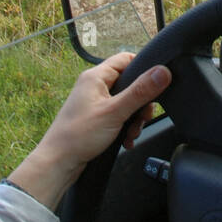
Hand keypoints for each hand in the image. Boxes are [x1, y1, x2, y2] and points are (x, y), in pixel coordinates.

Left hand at [44, 51, 170, 165]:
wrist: (59, 162)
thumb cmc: (78, 136)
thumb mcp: (115, 112)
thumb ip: (140, 91)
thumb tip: (162, 72)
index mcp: (96, 77)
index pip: (126, 59)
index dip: (144, 68)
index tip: (158, 83)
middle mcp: (94, 86)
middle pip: (129, 83)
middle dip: (140, 103)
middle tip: (143, 117)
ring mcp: (95, 102)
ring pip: (126, 102)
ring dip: (134, 119)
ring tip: (131, 133)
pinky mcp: (96, 117)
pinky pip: (118, 116)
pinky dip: (125, 127)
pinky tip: (126, 140)